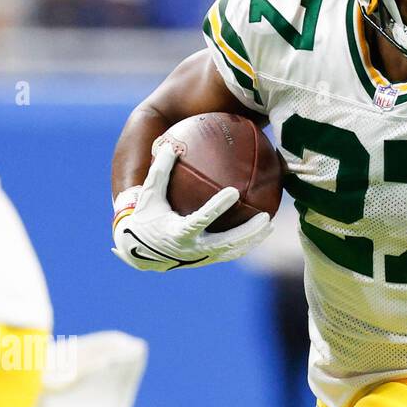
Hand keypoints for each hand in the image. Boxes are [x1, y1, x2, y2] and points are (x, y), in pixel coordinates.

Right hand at [111, 142, 271, 271]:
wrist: (137, 251)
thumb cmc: (146, 216)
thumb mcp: (150, 195)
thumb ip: (160, 171)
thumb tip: (170, 145)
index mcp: (177, 232)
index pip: (201, 219)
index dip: (217, 207)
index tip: (234, 192)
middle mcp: (191, 249)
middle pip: (225, 243)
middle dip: (246, 232)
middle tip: (265, 217)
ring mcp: (200, 258)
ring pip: (231, 251)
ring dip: (251, 240)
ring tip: (269, 225)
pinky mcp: (206, 260)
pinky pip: (229, 253)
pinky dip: (245, 244)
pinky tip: (260, 232)